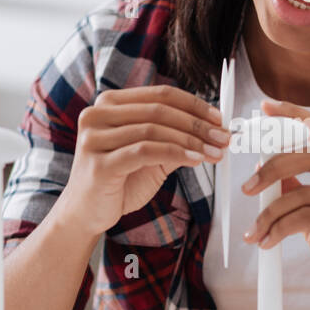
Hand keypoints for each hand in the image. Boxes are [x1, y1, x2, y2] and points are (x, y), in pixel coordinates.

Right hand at [57, 85, 228, 237]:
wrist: (86, 214)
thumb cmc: (118, 183)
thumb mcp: (151, 156)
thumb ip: (174, 139)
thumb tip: (212, 130)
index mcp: (110, 104)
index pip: (160, 95)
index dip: (194, 104)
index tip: (220, 118)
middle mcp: (97, 115)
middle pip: (159, 110)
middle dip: (197, 124)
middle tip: (223, 136)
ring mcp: (94, 138)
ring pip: (154, 130)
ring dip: (191, 141)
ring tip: (215, 152)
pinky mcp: (99, 163)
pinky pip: (146, 151)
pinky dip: (175, 153)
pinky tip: (196, 160)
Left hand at [241, 99, 309, 309]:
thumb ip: (301, 189)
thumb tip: (268, 169)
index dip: (294, 114)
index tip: (266, 106)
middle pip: (308, 154)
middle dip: (271, 168)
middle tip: (247, 188)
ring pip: (301, 192)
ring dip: (269, 214)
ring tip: (255, 232)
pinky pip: (305, 217)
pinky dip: (279, 229)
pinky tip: (268, 241)